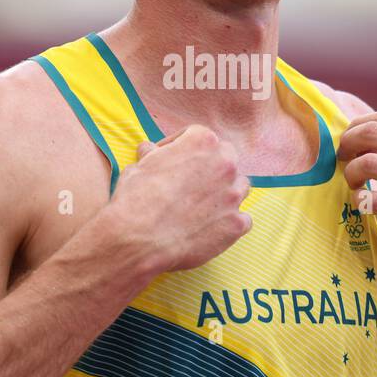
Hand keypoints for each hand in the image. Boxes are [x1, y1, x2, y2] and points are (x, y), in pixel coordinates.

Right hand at [106, 124, 252, 274]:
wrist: (138, 240)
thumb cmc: (135, 199)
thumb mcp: (138, 167)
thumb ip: (151, 155)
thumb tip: (148, 149)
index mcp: (202, 141)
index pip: (199, 136)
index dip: (181, 148)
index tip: (169, 160)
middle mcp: (225, 163)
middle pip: (225, 158)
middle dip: (210, 168)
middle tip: (190, 183)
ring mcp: (233, 195)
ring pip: (238, 187)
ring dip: (225, 193)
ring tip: (202, 206)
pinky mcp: (236, 224)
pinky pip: (241, 219)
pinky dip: (229, 222)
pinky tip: (210, 228)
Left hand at [337, 111, 376, 287]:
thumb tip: (376, 137)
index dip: (357, 127)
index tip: (350, 142)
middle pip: (372, 134)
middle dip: (347, 145)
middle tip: (343, 161)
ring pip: (370, 164)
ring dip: (351, 174)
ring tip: (354, 186)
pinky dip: (361, 202)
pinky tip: (363, 207)